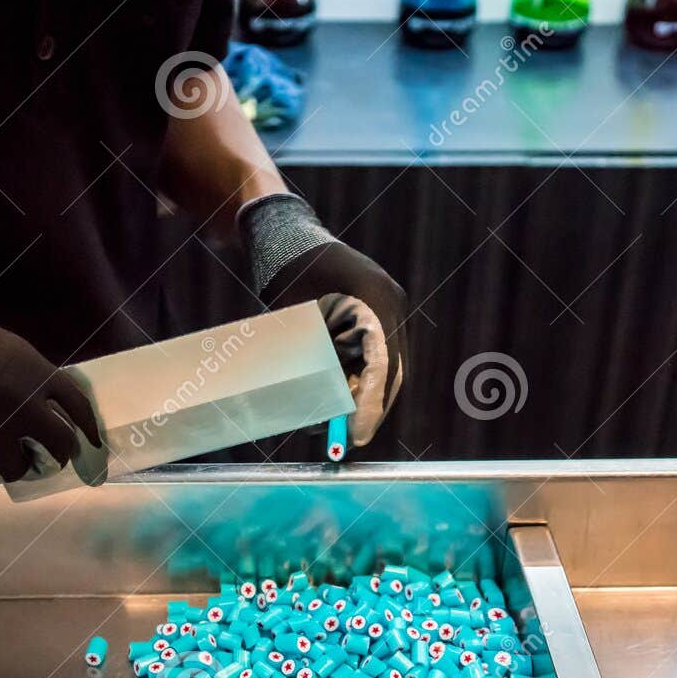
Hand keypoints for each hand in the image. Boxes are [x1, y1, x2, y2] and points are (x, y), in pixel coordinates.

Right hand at [0, 295, 106, 485]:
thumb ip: (16, 364)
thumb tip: (32, 384)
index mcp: (33, 375)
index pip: (78, 405)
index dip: (89, 426)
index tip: (92, 440)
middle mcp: (22, 410)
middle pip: (59, 444)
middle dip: (59, 453)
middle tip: (52, 456)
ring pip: (20, 468)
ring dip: (17, 465)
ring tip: (8, 459)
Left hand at [239, 193, 406, 447]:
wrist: (285, 238)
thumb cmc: (287, 274)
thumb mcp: (295, 322)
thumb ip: (311, 364)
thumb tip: (318, 414)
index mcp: (376, 300)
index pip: (383, 365)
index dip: (372, 405)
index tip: (358, 436)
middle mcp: (388, 305)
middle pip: (391, 371)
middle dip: (370, 408)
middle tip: (348, 439)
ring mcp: (384, 309)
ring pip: (383, 368)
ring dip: (361, 397)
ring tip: (335, 424)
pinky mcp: (374, 316)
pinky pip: (371, 357)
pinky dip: (355, 381)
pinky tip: (333, 399)